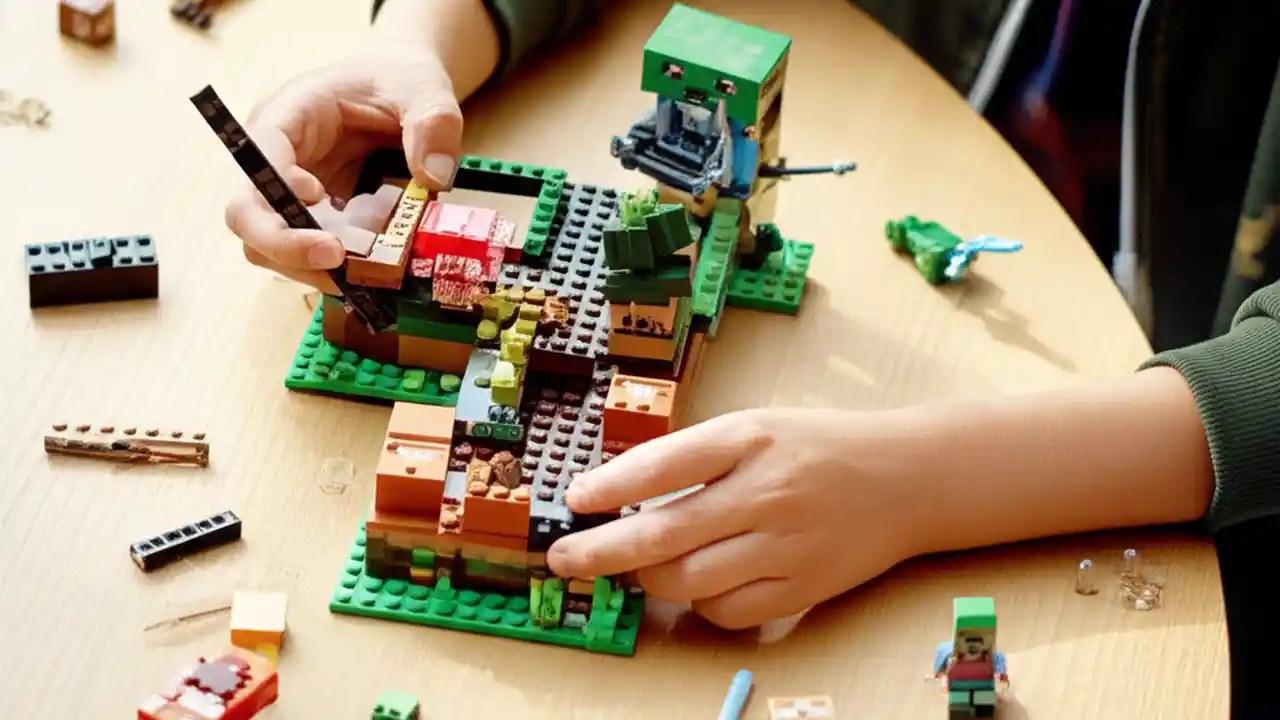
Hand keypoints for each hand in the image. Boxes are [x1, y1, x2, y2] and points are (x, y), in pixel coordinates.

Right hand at [224, 46, 463, 289]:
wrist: (404, 90)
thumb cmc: (401, 80)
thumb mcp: (426, 90)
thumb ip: (433, 124)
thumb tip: (433, 178)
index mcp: (289, 115)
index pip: (256, 161)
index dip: (275, 192)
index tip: (319, 199)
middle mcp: (278, 159)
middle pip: (246, 216)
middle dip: (285, 247)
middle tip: (338, 262)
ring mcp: (292, 194)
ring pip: (270, 246)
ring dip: (310, 269)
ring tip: (364, 274)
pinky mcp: (317, 219)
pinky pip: (308, 255)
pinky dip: (335, 271)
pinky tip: (372, 273)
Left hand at [546, 408, 928, 628]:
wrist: (906, 478)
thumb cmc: (819, 447)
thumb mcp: (757, 426)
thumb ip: (697, 453)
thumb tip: (619, 488)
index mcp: (748, 439)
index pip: (661, 466)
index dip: (608, 486)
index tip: (574, 500)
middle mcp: (764, 492)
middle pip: (661, 535)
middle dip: (599, 551)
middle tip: (564, 558)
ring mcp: (784, 545)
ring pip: (687, 581)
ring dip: (647, 579)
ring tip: (635, 567)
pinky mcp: (801, 587)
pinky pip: (727, 610)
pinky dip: (698, 603)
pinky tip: (695, 584)